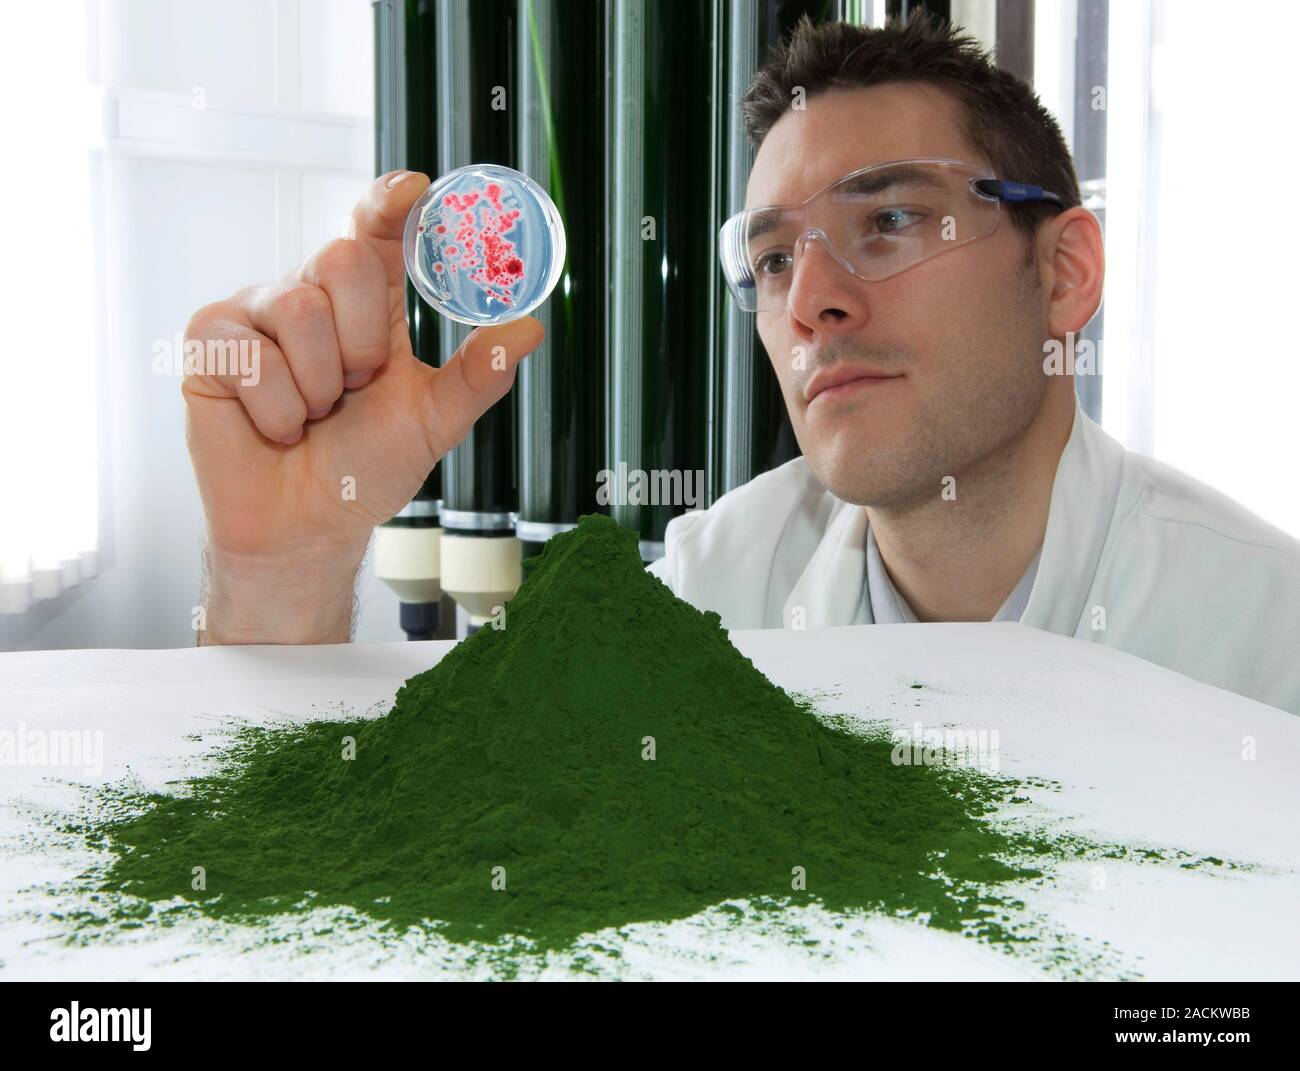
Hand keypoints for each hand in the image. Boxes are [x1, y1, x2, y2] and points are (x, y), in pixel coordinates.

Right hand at [183, 170, 543, 643]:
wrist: (310, 525)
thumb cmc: (366, 467)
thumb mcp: (433, 421)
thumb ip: (477, 375)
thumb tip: (528, 328)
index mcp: (367, 305)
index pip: (377, 234)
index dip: (390, 204)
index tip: (414, 188)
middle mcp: (311, 296)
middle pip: (342, 259)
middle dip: (362, 339)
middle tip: (356, 388)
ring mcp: (257, 315)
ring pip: (298, 311)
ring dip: (320, 385)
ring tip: (316, 413)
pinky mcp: (211, 343)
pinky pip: (253, 357)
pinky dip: (278, 409)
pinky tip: (276, 427)